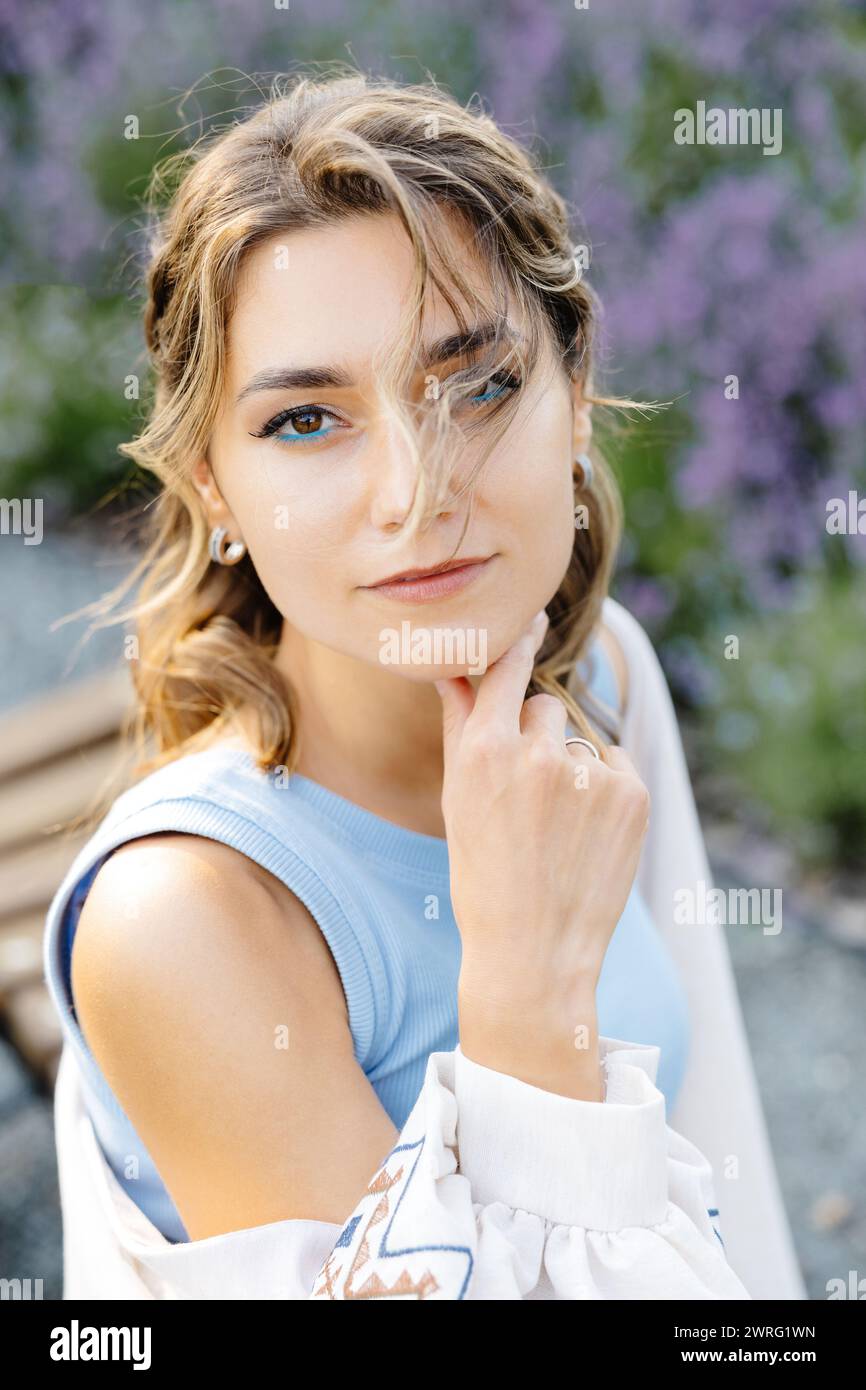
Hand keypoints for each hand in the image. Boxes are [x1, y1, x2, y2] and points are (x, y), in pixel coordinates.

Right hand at [434, 609, 649, 1089]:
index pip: (503, 668)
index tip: (530, 616)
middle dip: (539, 739)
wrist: (533, 955)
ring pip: (581, 743)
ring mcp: (591, 775)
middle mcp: (539, 754)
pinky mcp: (632, 795)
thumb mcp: (458, 800)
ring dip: (574, 771)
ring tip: (558, 831)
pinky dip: (606, 792)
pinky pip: (615, 766)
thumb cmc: (482, 877)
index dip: (517, 641)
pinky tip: (587, 837)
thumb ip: (461, 725)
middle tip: (528, 801)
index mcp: (484, 752)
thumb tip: (454, 666)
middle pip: (545, 709)